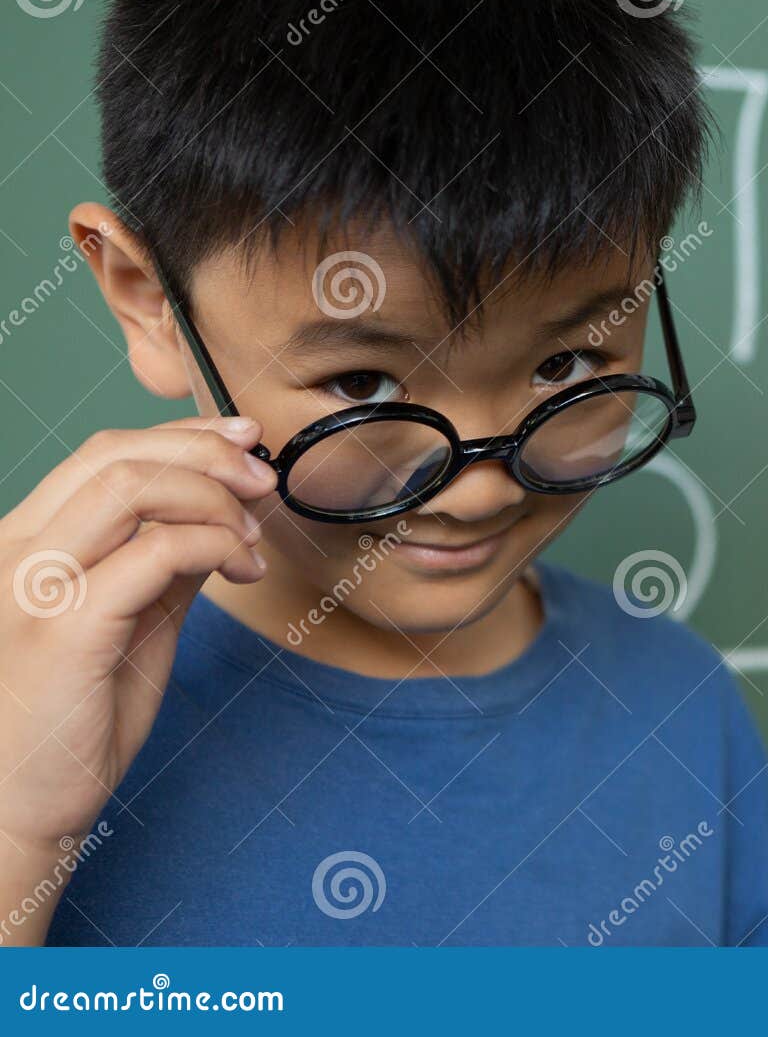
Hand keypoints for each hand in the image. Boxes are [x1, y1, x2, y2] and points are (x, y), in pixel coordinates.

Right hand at [0, 416, 274, 871]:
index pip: (102, 453)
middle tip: (265, 481)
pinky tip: (240, 569)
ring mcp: (34, 587)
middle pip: (116, 455)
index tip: (244, 442)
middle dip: (207, 454)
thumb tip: (219, 518)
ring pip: (129, 486)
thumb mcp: (130, 625)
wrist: (18, 809)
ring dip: (212, 497)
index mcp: (27, 544)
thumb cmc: (70, 722)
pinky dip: (212, 543)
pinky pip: (154, 551)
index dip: (182, 436)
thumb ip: (163, 568)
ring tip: (252, 536)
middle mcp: (18, 552)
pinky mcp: (64, 628)